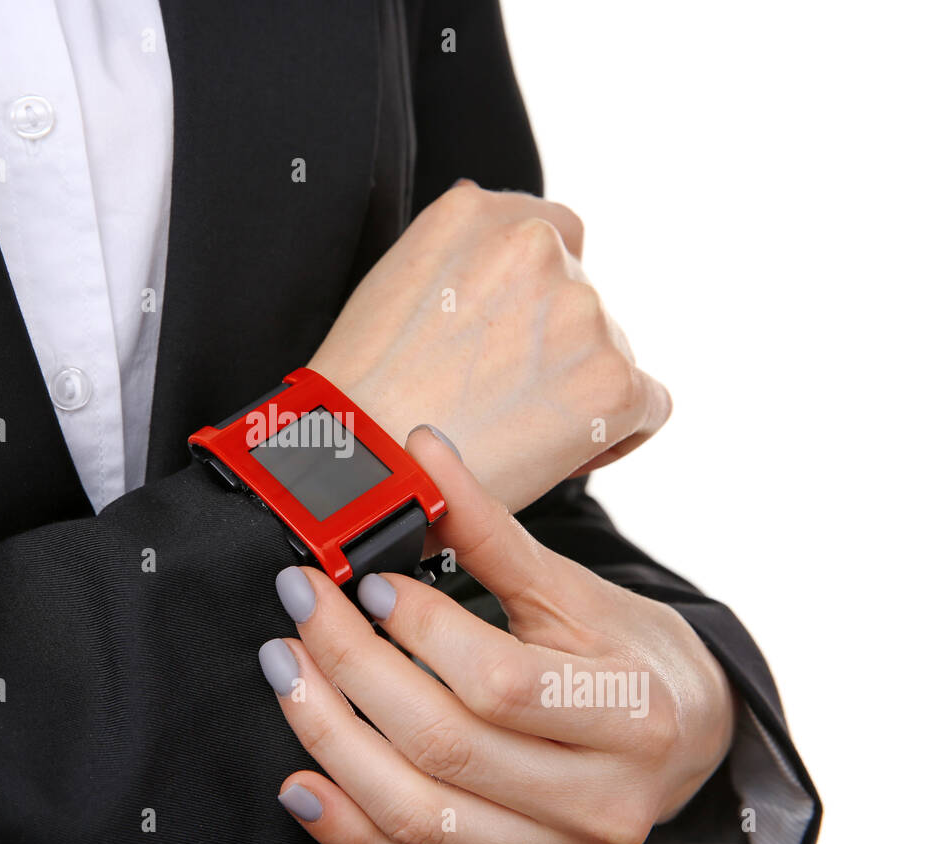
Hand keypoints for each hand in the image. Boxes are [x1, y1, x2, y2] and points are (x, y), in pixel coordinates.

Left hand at [258, 426, 735, 843]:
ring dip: (331, 740)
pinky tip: (301, 779)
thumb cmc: (629, 657)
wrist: (684, 744)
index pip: (501, 683)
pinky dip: (347, 827)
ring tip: (286, 670)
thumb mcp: (574, 591)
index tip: (369, 583)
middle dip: (352, 667)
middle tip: (301, 604)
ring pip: (418, 814)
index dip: (422, 631)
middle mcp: (599, 800)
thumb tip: (423, 451)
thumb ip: (493, 533)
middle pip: (446, 746)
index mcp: (630, 715)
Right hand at [308, 181, 671, 514]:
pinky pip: (647, 405)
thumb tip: (497, 238)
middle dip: (549, 346)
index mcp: (476, 214)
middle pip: (579, 296)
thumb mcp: (393, 286)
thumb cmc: (360, 396)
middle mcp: (537, 245)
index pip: (551, 235)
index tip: (503, 344)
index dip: (532, 298)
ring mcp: (582, 311)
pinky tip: (556, 453)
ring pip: (607, 351)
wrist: (363, 466)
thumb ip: (460, 261)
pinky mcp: (613, 380)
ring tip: (507, 435)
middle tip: (493, 401)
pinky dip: (614, 432)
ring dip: (572, 388)